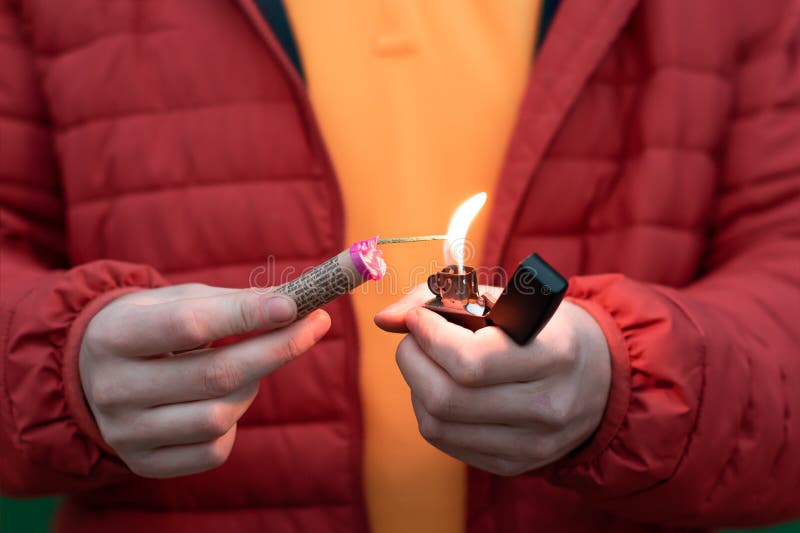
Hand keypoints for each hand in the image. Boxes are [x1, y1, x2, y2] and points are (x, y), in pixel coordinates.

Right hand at [79, 284, 329, 477]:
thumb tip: (296, 304)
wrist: (94, 372)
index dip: (246, 315)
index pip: (190, 325)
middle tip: (315, 325)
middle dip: (276, 349)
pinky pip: (213, 450)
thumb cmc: (153, 324)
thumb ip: (234, 301)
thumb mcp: (179, 299)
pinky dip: (233, 424)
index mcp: (115, 335)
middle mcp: (112, 388)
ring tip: (246, 369)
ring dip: (250, 388)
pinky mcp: (145, 463)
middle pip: (215, 375)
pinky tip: (223, 400)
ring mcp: (125, 433)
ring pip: (218, 417)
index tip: (294, 305)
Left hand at [374, 285, 610, 475]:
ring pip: (438, 424)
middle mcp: (548, 406)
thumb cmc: (543, 328)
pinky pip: (445, 442)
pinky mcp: (514, 464)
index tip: (419, 318)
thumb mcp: (508, 298)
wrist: (599, 378)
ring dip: (416, 386)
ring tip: (428, 361)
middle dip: (412, 360)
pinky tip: (443, 387)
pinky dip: (429, 410)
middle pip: (447, 398)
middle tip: (413, 338)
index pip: (472, 362)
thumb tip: (385, 319)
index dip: (430, 337)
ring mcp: (532, 443)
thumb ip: (444, 297)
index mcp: (555, 355)